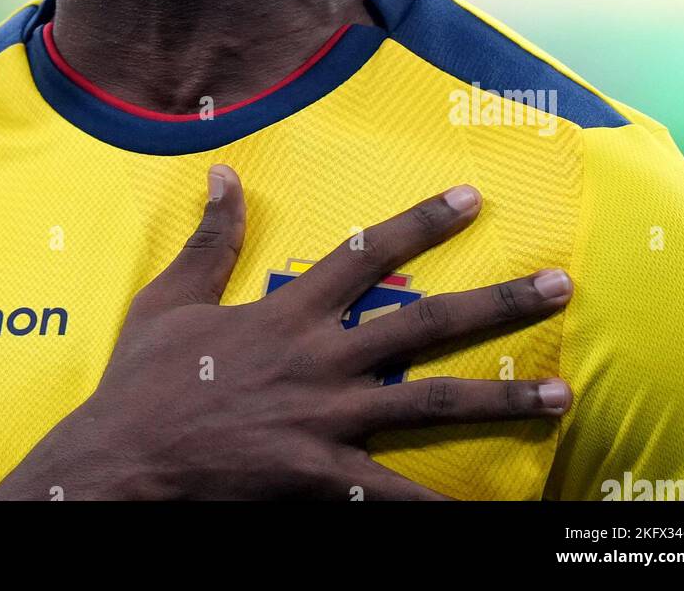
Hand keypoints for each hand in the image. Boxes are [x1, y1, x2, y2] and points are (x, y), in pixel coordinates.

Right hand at [0, 169, 572, 499]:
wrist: (123, 462)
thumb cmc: (146, 380)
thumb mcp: (170, 298)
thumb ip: (210, 239)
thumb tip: (225, 173)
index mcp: (288, 312)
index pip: (367, 252)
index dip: (422, 222)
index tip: (473, 198)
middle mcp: (321, 359)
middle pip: (424, 323)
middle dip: (497, 304)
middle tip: (558, 286)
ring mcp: (328, 421)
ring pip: (431, 404)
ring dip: (500, 397)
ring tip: (560, 394)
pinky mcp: (322, 478)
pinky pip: (395, 496)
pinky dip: (441, 505)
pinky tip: (485, 511)